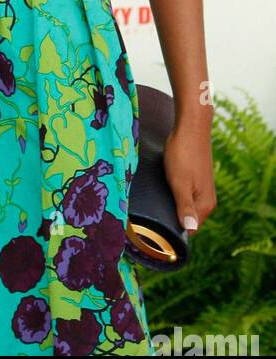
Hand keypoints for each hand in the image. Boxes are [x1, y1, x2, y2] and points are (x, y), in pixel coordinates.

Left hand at [164, 117, 216, 235]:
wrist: (190, 127)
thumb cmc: (183, 154)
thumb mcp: (180, 183)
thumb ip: (185, 207)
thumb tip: (190, 230)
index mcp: (205, 205)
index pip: (189, 230)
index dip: (173, 230)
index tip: (155, 228)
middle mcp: (207, 200)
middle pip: (186, 218)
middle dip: (170, 217)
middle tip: (151, 212)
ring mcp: (202, 189)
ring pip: (184, 205)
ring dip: (171, 204)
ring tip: (155, 198)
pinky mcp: (196, 179)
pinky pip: (184, 193)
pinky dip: (173, 193)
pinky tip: (162, 187)